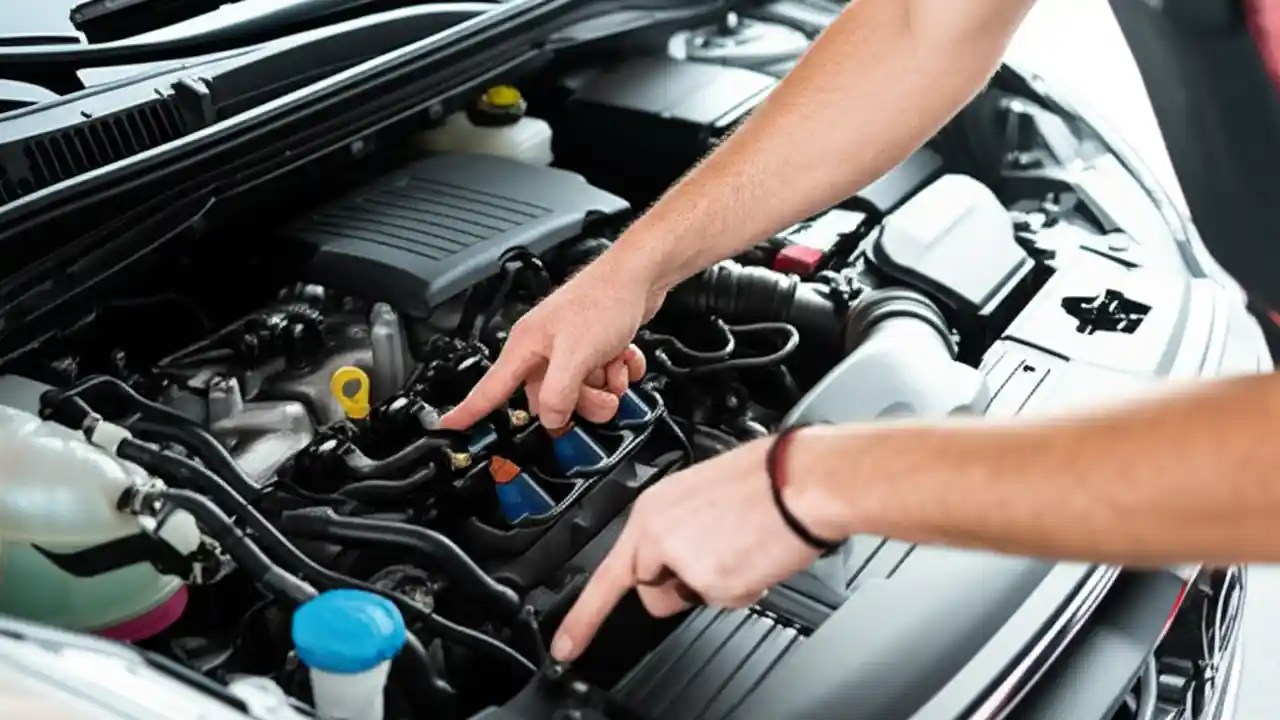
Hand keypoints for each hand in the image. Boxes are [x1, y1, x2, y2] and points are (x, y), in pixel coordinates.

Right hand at [439, 256, 662, 429]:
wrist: (640, 275)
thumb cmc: (604, 299)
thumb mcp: (576, 355)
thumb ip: (557, 392)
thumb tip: (551, 420)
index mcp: (526, 347)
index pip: (489, 388)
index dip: (468, 410)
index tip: (448, 426)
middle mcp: (543, 348)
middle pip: (548, 400)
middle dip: (580, 402)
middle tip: (600, 392)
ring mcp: (569, 348)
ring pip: (580, 393)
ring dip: (604, 388)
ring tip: (614, 368)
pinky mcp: (594, 348)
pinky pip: (603, 378)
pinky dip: (618, 373)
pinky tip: (624, 357)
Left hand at [549, 437, 836, 661]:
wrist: (802, 480)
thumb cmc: (764, 482)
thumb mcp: (700, 496)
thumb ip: (674, 533)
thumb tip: (675, 562)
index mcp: (652, 510)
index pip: (608, 573)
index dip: (583, 617)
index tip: (565, 645)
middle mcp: (656, 534)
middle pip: (652, 593)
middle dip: (681, 588)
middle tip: (718, 554)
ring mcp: (680, 558)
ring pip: (689, 598)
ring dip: (712, 585)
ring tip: (741, 545)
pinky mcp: (709, 579)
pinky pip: (723, 601)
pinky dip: (741, 587)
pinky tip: (754, 554)